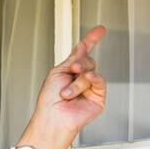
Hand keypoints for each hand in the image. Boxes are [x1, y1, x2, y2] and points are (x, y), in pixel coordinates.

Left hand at [20, 25, 107, 148]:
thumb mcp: (58, 72)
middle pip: (88, 61)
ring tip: (67, 93)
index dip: (91, 41)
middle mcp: (80, 80)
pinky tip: (86, 83)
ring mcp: (89, 89)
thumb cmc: (49, 101)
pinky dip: (93, 79)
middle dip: (80, 64)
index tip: (99, 30)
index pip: (82, 54)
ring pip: (92, 71)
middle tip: (72, 70)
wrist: (52, 118)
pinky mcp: (98, 98)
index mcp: (69, 73)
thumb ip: (73, 58)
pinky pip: (100, 82)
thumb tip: (82, 45)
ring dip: (78, 81)